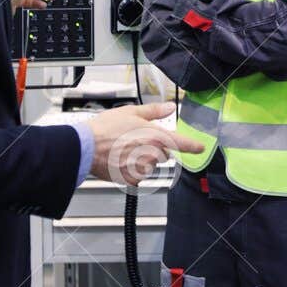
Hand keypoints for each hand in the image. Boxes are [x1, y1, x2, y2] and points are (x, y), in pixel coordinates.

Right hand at [86, 102, 204, 187]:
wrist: (86, 146)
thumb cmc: (106, 128)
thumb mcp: (131, 112)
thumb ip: (154, 111)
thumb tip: (169, 107)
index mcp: (154, 136)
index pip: (181, 143)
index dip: (193, 146)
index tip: (200, 147)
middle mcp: (151, 154)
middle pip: (163, 154)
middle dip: (153, 149)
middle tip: (134, 142)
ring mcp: (141, 168)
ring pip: (150, 166)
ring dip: (142, 161)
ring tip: (124, 151)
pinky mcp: (131, 179)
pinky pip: (138, 176)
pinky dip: (132, 171)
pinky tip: (120, 162)